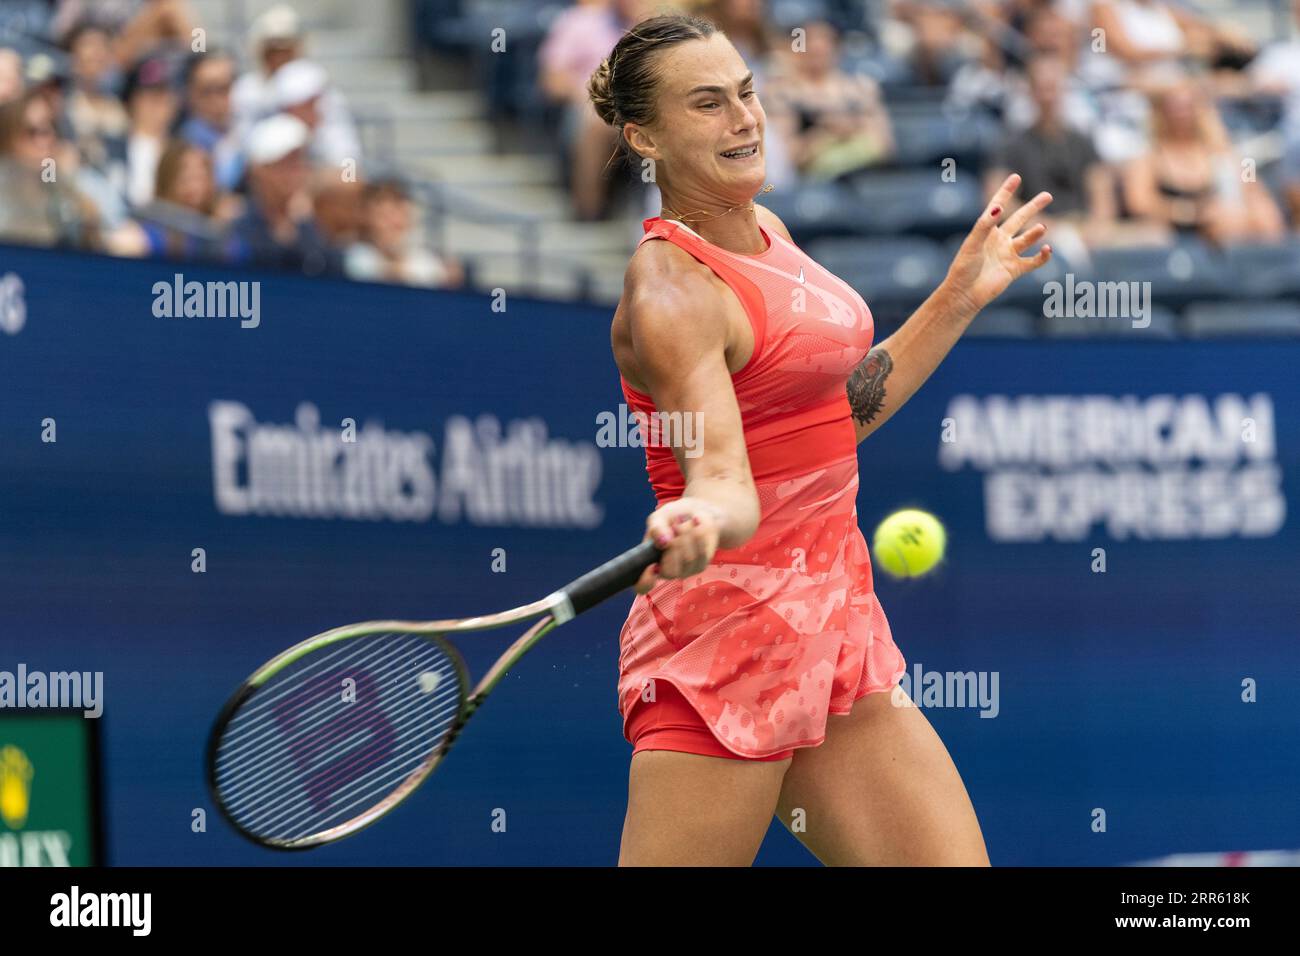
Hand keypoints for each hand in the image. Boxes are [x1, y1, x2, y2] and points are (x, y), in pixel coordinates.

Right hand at [633, 497, 724, 594]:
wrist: (694, 513)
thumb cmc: (671, 518)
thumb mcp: (659, 518)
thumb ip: (656, 529)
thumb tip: (663, 542)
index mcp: (648, 562)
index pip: (642, 585)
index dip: (645, 582)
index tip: (651, 568)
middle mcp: (665, 571)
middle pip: (669, 571)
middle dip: (674, 545)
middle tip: (675, 524)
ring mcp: (683, 571)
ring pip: (687, 560)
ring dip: (687, 535)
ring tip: (684, 520)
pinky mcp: (700, 565)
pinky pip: (701, 555)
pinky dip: (699, 535)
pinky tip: (696, 522)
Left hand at [942, 173, 1052, 315]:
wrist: (964, 295)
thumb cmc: (964, 268)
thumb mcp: (973, 243)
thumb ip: (985, 225)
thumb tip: (999, 207)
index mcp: (986, 231)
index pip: (998, 206)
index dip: (1006, 192)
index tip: (1016, 177)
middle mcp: (999, 241)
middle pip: (1019, 219)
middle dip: (1033, 207)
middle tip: (1048, 195)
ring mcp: (1008, 255)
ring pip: (1028, 239)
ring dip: (1036, 233)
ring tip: (1043, 227)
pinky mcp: (1014, 270)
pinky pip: (1033, 261)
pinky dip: (1042, 256)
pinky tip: (1047, 250)